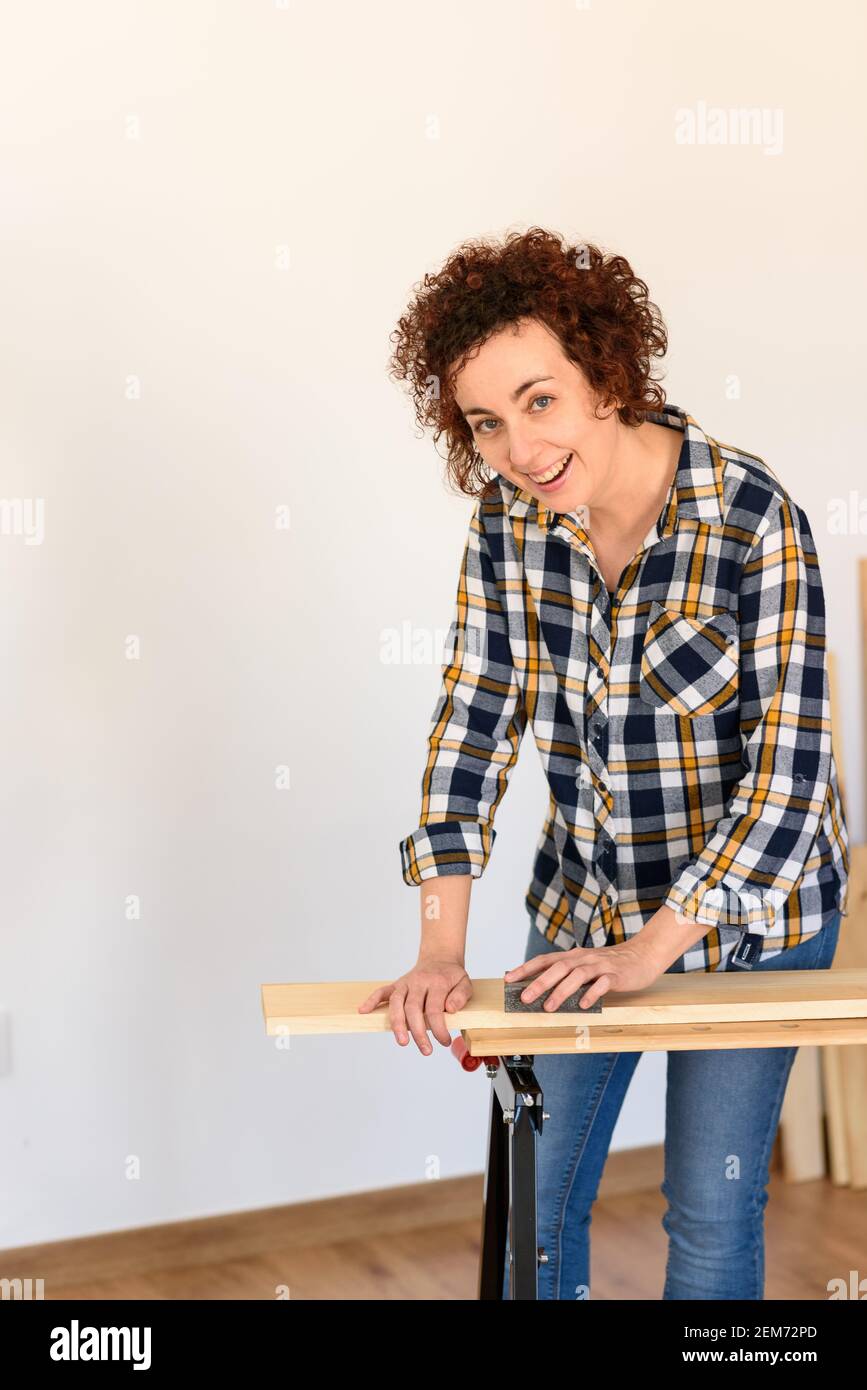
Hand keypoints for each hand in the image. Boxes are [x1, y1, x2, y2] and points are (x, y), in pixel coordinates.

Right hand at [357, 957, 472, 1055]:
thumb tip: (450, 1009)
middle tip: (426, 1051)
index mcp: (437, 983)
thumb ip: (461, 995)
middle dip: (418, 1032)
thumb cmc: (451, 976)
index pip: (435, 1009)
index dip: (439, 1029)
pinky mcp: (397, 984)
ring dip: (397, 1023)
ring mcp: (406, 983)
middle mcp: (418, 982)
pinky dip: (371, 1000)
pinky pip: (382, 991)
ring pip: (396, 1003)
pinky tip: (363, 1011)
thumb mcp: (465, 982)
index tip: (444, 1042)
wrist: (439, 958)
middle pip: (414, 1009)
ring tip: (402, 1042)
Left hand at [504, 937, 665, 1011]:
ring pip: (577, 975)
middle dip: (539, 982)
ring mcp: (600, 965)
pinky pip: (602, 983)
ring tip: (549, 1006)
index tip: (509, 979)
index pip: (545, 960)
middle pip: (558, 967)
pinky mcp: (616, 974)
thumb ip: (567, 975)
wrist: (643, 955)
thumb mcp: (585, 966)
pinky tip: (583, 1004)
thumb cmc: (611, 964)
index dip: (526, 968)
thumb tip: (540, 989)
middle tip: (525, 998)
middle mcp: (584, 958)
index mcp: (573, 956)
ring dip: (561, 991)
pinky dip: (591, 993)